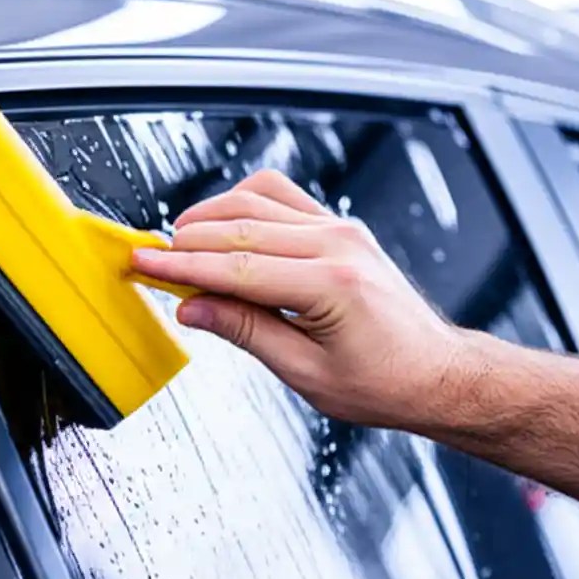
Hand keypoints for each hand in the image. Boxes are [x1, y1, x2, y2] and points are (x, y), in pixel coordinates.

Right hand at [130, 170, 469, 429]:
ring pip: (256, 199)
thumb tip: (193, 308)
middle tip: (149, 259)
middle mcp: (338, 244)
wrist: (435, 373)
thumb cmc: (384, 382)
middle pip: (238, 227)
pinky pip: (281, 196)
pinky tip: (221, 225)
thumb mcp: (305, 372)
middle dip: (185, 242)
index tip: (143, 264)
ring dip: (209, 215)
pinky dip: (242, 203)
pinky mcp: (340, 226)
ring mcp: (341, 229)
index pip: (235, 268)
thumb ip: (245, 332)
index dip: (180, 267)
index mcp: (331, 285)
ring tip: (178, 244)